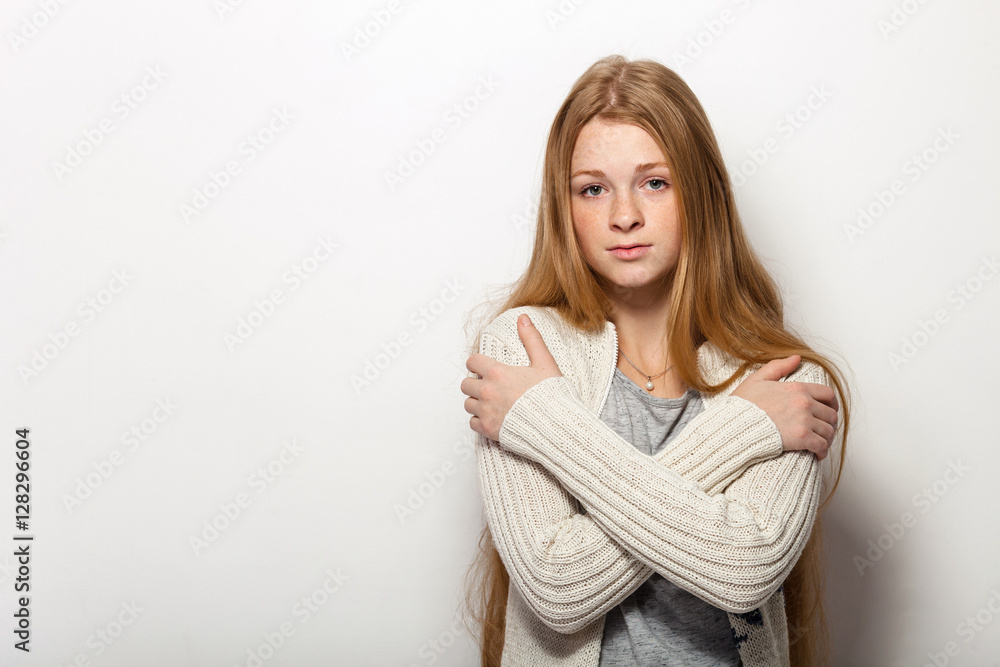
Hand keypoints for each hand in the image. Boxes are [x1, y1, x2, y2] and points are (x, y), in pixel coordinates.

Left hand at [462, 314, 562, 441]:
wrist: (555, 425)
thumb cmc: (552, 395)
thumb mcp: (544, 362)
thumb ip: (531, 339)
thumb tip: (523, 319)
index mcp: (497, 373)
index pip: (472, 362)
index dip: (477, 363)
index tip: (483, 367)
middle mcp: (487, 392)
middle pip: (466, 384)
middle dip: (475, 384)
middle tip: (489, 386)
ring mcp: (486, 412)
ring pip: (468, 404)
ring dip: (476, 402)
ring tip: (491, 402)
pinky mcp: (488, 430)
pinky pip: (472, 423)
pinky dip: (480, 421)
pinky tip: (492, 418)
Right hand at [730, 355, 838, 459]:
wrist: (734, 425)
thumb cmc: (743, 405)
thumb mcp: (757, 379)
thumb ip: (778, 367)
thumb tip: (797, 358)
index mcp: (798, 388)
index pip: (828, 394)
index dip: (832, 404)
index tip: (829, 410)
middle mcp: (805, 403)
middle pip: (831, 414)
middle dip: (829, 423)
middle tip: (823, 430)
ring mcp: (804, 420)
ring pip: (828, 431)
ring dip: (826, 438)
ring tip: (820, 443)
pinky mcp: (802, 438)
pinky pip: (822, 446)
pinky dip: (822, 451)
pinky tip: (817, 454)